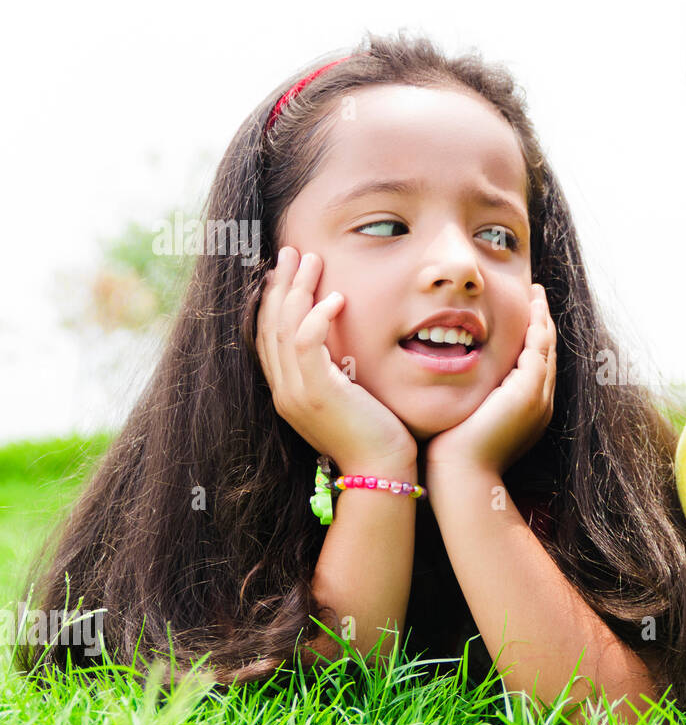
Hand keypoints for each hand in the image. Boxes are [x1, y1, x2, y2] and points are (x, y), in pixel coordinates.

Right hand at [255, 246, 415, 471]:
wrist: (380, 472)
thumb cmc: (374, 437)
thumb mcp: (348, 400)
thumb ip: (336, 374)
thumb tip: (343, 350)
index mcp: (287, 393)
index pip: (268, 338)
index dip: (272, 301)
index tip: (283, 272)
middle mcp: (283, 392)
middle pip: (269, 326)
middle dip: (279, 285)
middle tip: (292, 252)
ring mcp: (295, 394)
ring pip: (284, 328)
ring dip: (297, 289)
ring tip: (312, 260)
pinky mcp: (317, 394)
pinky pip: (306, 343)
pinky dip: (318, 316)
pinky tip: (336, 297)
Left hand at [425, 283, 556, 476]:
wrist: (463, 474)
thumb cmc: (455, 454)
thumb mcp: (469, 420)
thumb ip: (473, 400)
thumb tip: (458, 387)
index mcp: (527, 410)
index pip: (535, 366)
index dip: (533, 339)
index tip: (526, 317)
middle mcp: (539, 402)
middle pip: (547, 354)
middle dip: (543, 323)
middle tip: (537, 297)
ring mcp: (538, 397)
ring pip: (547, 347)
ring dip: (543, 317)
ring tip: (537, 295)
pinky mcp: (528, 390)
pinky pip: (538, 348)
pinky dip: (537, 325)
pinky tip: (531, 306)